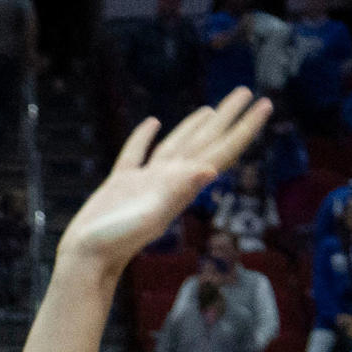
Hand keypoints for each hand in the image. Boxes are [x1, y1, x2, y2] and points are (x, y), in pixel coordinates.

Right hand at [56, 92, 275, 279]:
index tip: (264, 103)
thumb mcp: (151, 215)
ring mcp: (144, 182)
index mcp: (180, 183)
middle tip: (245, 91)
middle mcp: (168, 180)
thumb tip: (211, 169)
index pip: (220, 149)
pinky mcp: (120, 184)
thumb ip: (180, 191)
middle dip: (227, 117)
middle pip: (204, 141)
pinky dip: (145, 136)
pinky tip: (152, 123)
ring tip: (211, 110)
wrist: (87, 260)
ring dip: (194, 126)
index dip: (244, 127)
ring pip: (175, 145)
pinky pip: (137, 152)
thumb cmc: (116, 241)